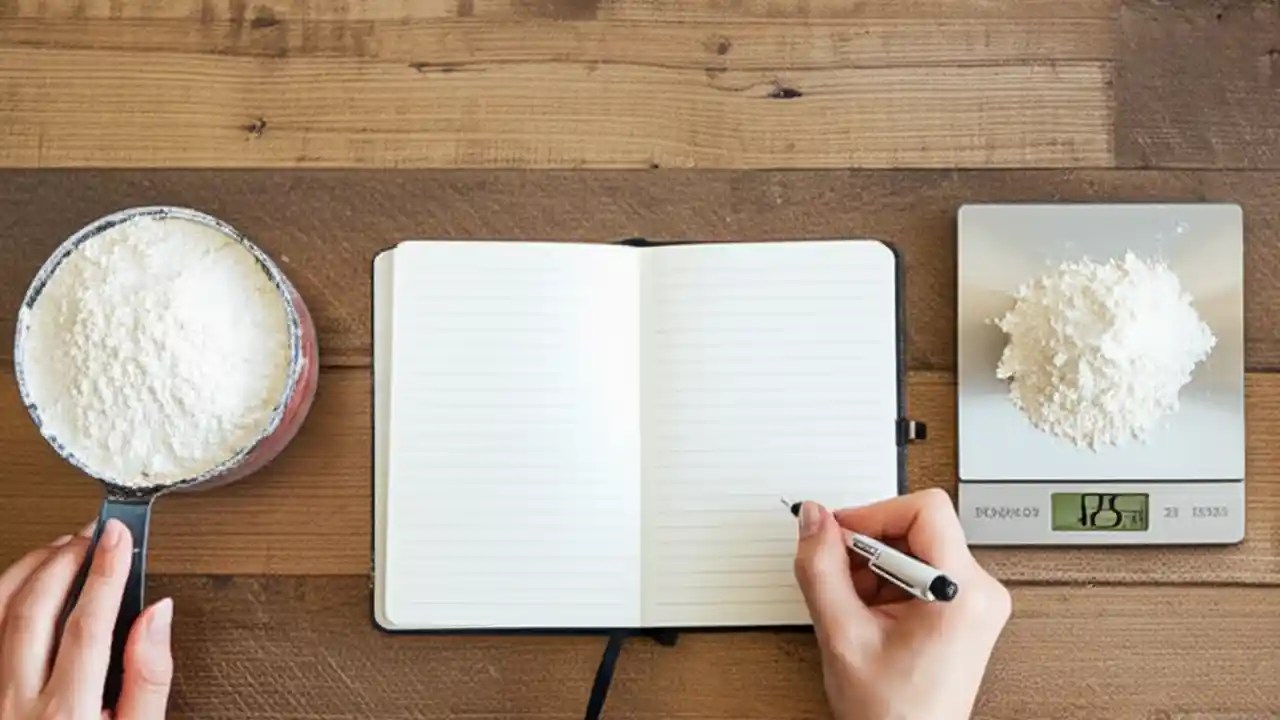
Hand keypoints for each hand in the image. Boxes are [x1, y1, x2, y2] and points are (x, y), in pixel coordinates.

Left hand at [0, 519, 172, 718]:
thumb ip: (149, 677)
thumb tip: (156, 616)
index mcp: (67, 717)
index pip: (87, 625)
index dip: (106, 572)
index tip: (120, 537)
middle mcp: (17, 708)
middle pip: (34, 611)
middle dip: (66, 560)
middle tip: (94, 536)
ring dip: (29, 571)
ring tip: (60, 549)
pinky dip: (1, 597)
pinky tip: (22, 583)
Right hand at [793, 489, 1010, 719]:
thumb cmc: (891, 714)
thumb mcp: (842, 636)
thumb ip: (821, 570)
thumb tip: (815, 520)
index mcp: (962, 593)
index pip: (925, 509)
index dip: (873, 513)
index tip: (840, 535)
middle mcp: (980, 590)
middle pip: (919, 525)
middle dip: (869, 546)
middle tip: (840, 578)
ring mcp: (975, 600)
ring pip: (916, 546)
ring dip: (874, 566)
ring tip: (855, 607)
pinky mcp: (964, 609)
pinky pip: (922, 568)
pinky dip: (886, 581)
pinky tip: (870, 614)